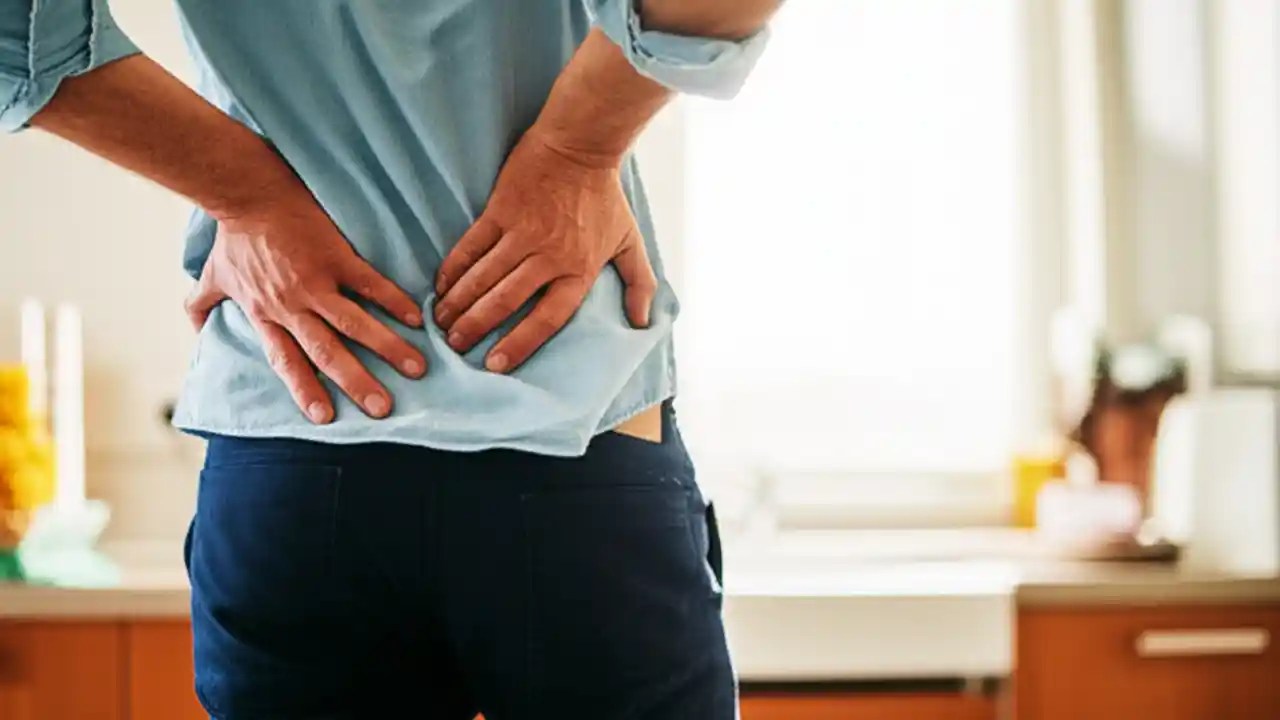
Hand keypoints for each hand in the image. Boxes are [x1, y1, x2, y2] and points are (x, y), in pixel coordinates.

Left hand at [185, 188, 426, 423]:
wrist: (248, 193)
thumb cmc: (233, 236)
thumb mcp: (211, 276)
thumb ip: (201, 307)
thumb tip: (195, 331)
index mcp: (265, 314)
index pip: (286, 360)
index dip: (304, 389)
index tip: (324, 418)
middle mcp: (292, 306)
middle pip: (327, 352)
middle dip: (356, 382)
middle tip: (383, 409)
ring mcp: (316, 282)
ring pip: (354, 324)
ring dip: (386, 348)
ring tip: (416, 369)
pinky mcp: (336, 256)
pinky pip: (370, 284)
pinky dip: (393, 301)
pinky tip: (415, 319)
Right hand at [432, 128, 656, 372]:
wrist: (580, 145)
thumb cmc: (605, 197)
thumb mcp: (629, 241)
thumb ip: (639, 283)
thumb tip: (642, 322)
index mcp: (579, 270)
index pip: (547, 318)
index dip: (519, 343)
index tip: (495, 364)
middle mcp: (549, 256)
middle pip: (506, 301)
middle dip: (476, 326)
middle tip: (454, 345)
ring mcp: (522, 233)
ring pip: (483, 277)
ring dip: (459, 303)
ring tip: (441, 322)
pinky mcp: (500, 211)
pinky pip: (471, 246)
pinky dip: (453, 268)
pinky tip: (441, 286)